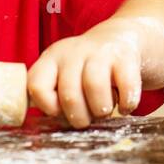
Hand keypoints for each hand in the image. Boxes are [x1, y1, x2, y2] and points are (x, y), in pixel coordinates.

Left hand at [27, 23, 143, 128]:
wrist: (119, 38)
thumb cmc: (86, 69)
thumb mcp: (63, 76)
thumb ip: (54, 97)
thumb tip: (58, 125)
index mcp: (51, 59)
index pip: (37, 85)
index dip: (48, 106)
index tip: (60, 111)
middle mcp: (72, 52)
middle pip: (69, 93)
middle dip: (79, 117)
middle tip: (88, 119)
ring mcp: (100, 52)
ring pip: (94, 87)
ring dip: (101, 110)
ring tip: (104, 111)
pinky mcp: (125, 56)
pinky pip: (126, 87)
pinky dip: (127, 105)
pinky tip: (124, 107)